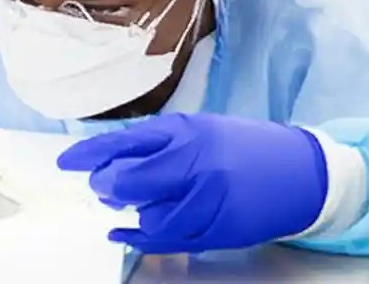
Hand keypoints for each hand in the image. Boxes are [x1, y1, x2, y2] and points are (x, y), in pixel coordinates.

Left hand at [57, 113, 327, 253]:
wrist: (302, 172)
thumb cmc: (243, 147)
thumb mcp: (199, 129)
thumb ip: (156, 142)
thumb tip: (108, 158)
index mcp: (189, 132)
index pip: (126, 142)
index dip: (90, 154)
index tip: (66, 162)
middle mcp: (197, 164)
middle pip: (131, 181)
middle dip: (107, 184)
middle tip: (100, 184)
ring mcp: (209, 199)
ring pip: (148, 214)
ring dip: (130, 210)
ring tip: (127, 202)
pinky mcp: (219, 229)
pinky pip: (169, 240)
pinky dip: (141, 238)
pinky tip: (125, 233)